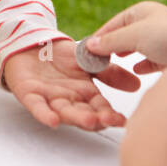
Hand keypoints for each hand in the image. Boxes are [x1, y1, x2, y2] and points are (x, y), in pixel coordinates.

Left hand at [2, 39, 139, 130]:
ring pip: (64, 112)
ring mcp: (49, 99)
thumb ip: (111, 73)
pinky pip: (37, 107)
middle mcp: (69, 100)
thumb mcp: (90, 61)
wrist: (32, 44)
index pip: (101, 108)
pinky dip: (44, 114)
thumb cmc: (60, 57)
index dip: (111, 115)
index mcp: (85, 93)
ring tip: (89, 120)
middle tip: (107, 121)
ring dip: (75, 117)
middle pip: (84, 113)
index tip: (122, 120)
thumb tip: (136, 84)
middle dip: (96, 119)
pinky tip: (52, 120)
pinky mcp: (30, 94)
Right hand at [83, 1, 166, 88]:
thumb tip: (89, 45)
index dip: (98, 37)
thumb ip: (112, 41)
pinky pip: (152, 60)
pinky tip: (136, 71)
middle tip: (95, 62)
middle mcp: (152, 23)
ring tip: (111, 64)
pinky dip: (142, 65)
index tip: (85, 53)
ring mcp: (163, 40)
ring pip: (138, 48)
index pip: (113, 24)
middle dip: (110, 47)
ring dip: (125, 55)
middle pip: (124, 35)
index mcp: (142, 11)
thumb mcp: (136, 36)